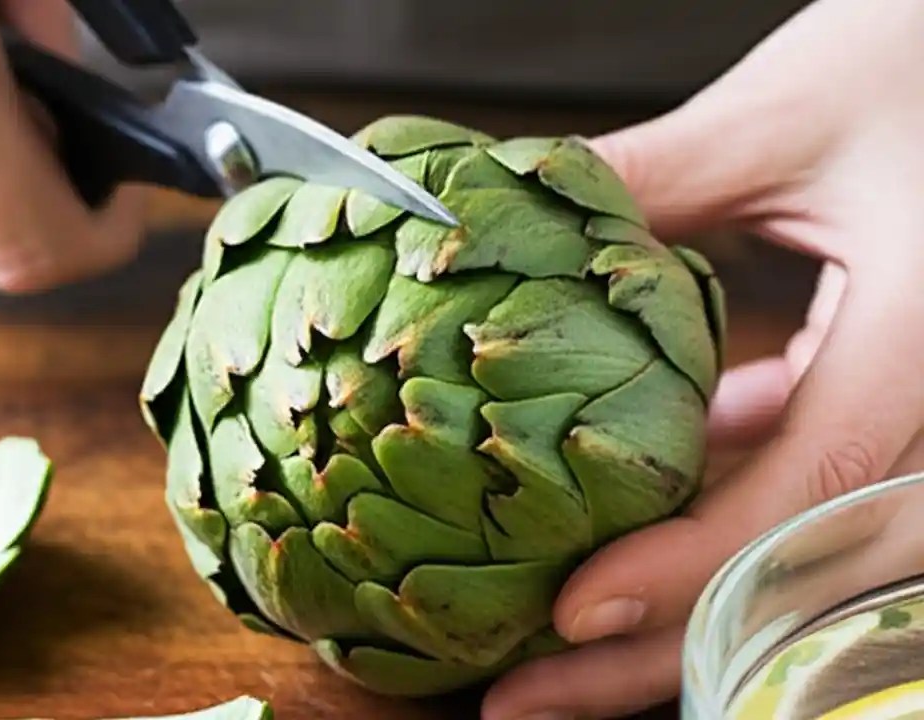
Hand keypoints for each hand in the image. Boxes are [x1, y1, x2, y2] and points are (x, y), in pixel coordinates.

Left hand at [482, 0, 923, 715]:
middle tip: (523, 701)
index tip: (565, 617)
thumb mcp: (787, 111)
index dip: (685, 570)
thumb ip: (641, 187)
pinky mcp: (914, 385)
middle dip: (666, 648)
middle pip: (804, 573)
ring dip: (681, 587)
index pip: (808, 497)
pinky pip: (820, 477)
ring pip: (805, 545)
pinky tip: (643, 491)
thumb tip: (483, 228)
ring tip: (556, 632)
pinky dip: (728, 498)